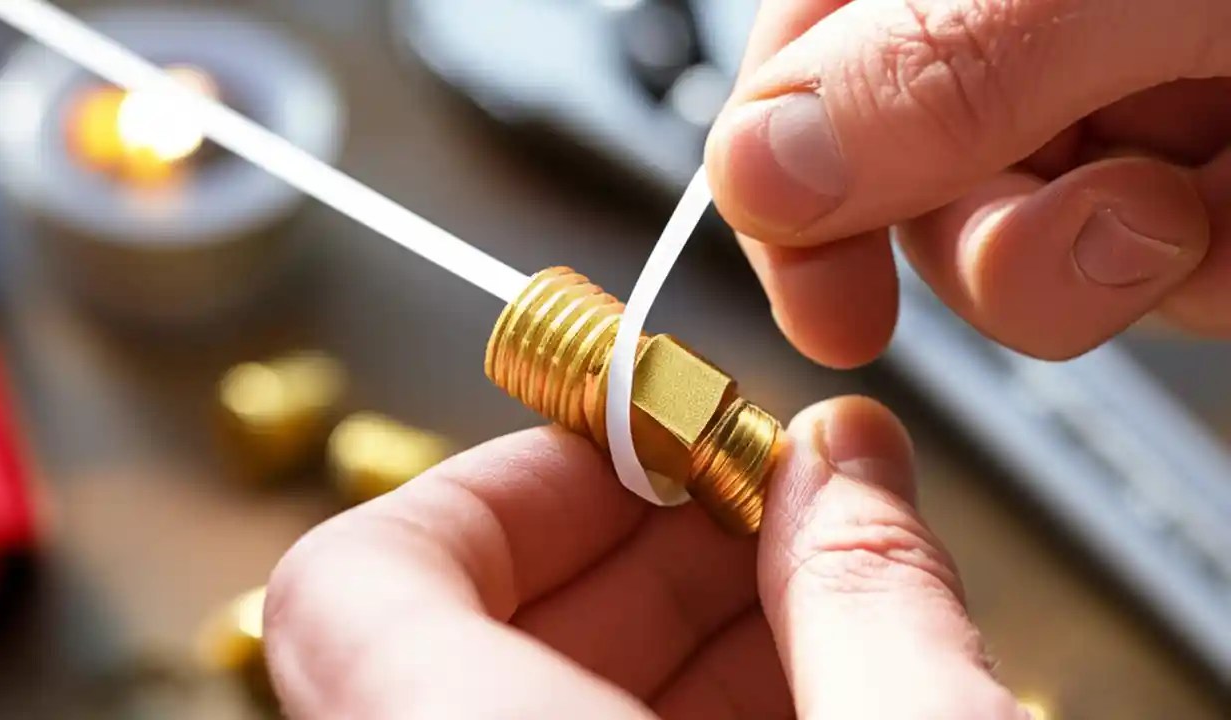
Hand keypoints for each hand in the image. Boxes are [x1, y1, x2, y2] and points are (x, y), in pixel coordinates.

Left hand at [263, 397, 1021, 717]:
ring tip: (807, 599)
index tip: (632, 443)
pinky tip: (801, 695)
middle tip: (755, 509)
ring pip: (520, 707)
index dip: (497, 480)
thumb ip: (873, 598)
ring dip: (665, 639)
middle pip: (459, 638)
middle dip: (625, 550)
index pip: (358, 578)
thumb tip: (848, 462)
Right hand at [706, 0, 1230, 367]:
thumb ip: (934, 66)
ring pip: (1025, 255)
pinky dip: (1202, 278)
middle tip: (1106, 226)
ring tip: (1206, 209)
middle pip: (904, 191)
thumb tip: (754, 170)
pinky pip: (1144, 276)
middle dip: (995, 249)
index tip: (828, 314)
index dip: (789, 201)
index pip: (797, 73)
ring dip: (1109, 272)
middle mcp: (1020, 38)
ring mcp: (1116, 106)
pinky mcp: (1201, 180)